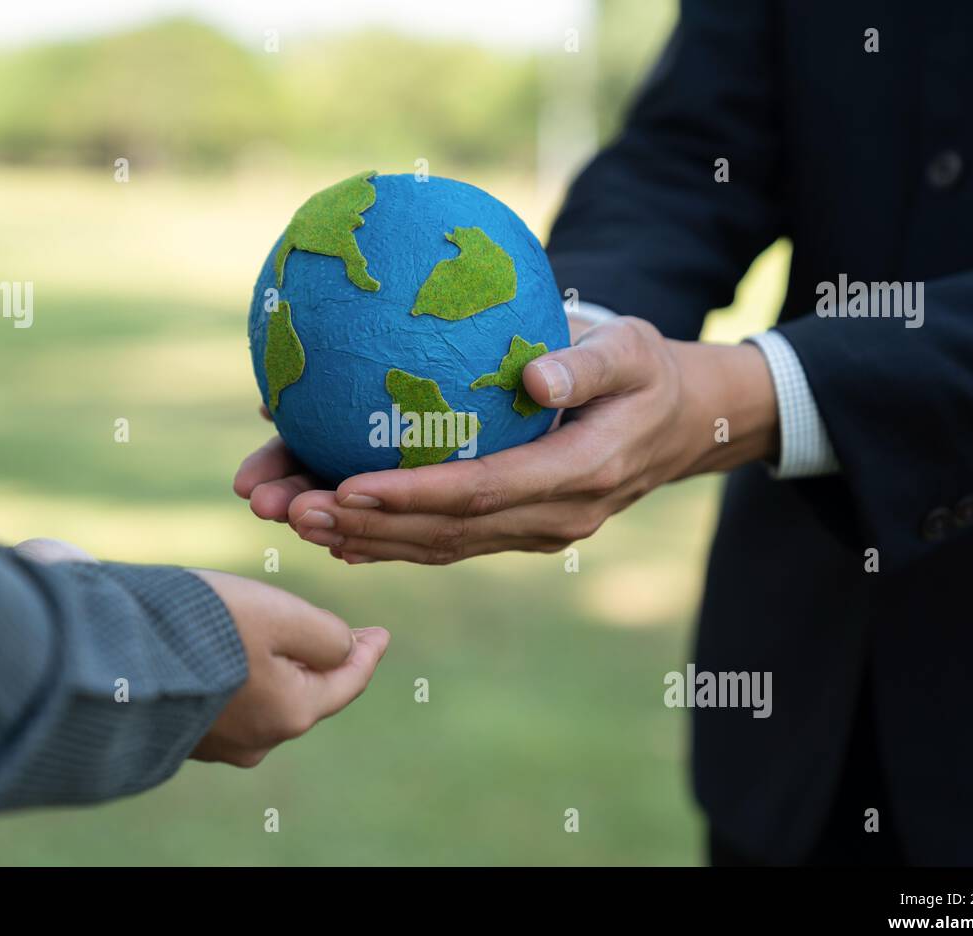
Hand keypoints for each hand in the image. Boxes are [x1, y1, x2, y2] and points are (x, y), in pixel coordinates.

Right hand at [188, 570, 388, 766]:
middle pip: (308, 692)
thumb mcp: (282, 614)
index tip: (381, 633)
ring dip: (279, 667)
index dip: (368, 652)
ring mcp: (219, 743)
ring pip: (268, 698)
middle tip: (337, 632)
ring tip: (280, 638)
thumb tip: (343, 649)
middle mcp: (260, 739)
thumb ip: (327, 635)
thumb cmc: (205, 627)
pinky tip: (231, 655)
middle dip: (322, 659)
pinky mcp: (185, 733)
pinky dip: (242, 676)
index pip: (347, 681)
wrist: (113, 654)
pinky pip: (229, 702)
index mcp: (293, 712)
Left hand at [235, 315, 777, 563]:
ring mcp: (538, 531)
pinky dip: (394, 542)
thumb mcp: (632, 351)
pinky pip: (451, 543)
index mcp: (580, 473)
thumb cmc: (649, 373)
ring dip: (365, 539)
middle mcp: (555, 517)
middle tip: (290, 509)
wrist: (682, 425)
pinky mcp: (522, 530)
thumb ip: (588, 364)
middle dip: (363, 527)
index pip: (482, 491)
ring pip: (441, 546)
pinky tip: (340, 535)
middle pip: (446, 532)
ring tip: (294, 519)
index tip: (345, 486)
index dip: (411, 496)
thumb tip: (534, 377)